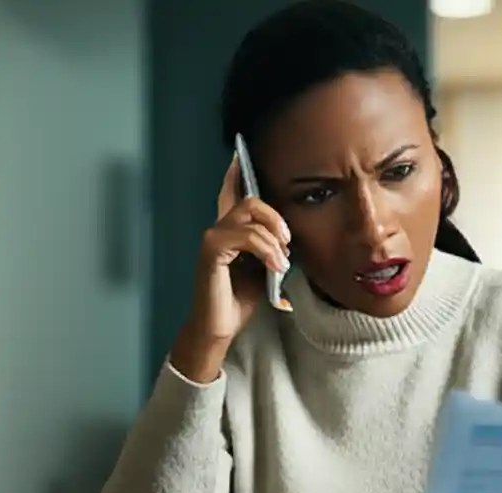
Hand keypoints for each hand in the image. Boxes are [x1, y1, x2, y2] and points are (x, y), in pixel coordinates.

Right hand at [170, 154, 290, 382]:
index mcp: (230, 232)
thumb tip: (290, 238)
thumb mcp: (265, 269)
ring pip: (249, 215)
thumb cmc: (239, 300)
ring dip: (274, 238)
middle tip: (288, 243)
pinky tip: (275, 268)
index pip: (231, 194)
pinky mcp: (211, 252)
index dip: (235, 174)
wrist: (221, 327)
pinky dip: (266, 251)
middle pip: (250, 199)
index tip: (239, 155)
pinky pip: (246, 237)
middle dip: (276, 217)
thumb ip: (272, 248)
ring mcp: (212, 239)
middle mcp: (217, 230)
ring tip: (282, 263)